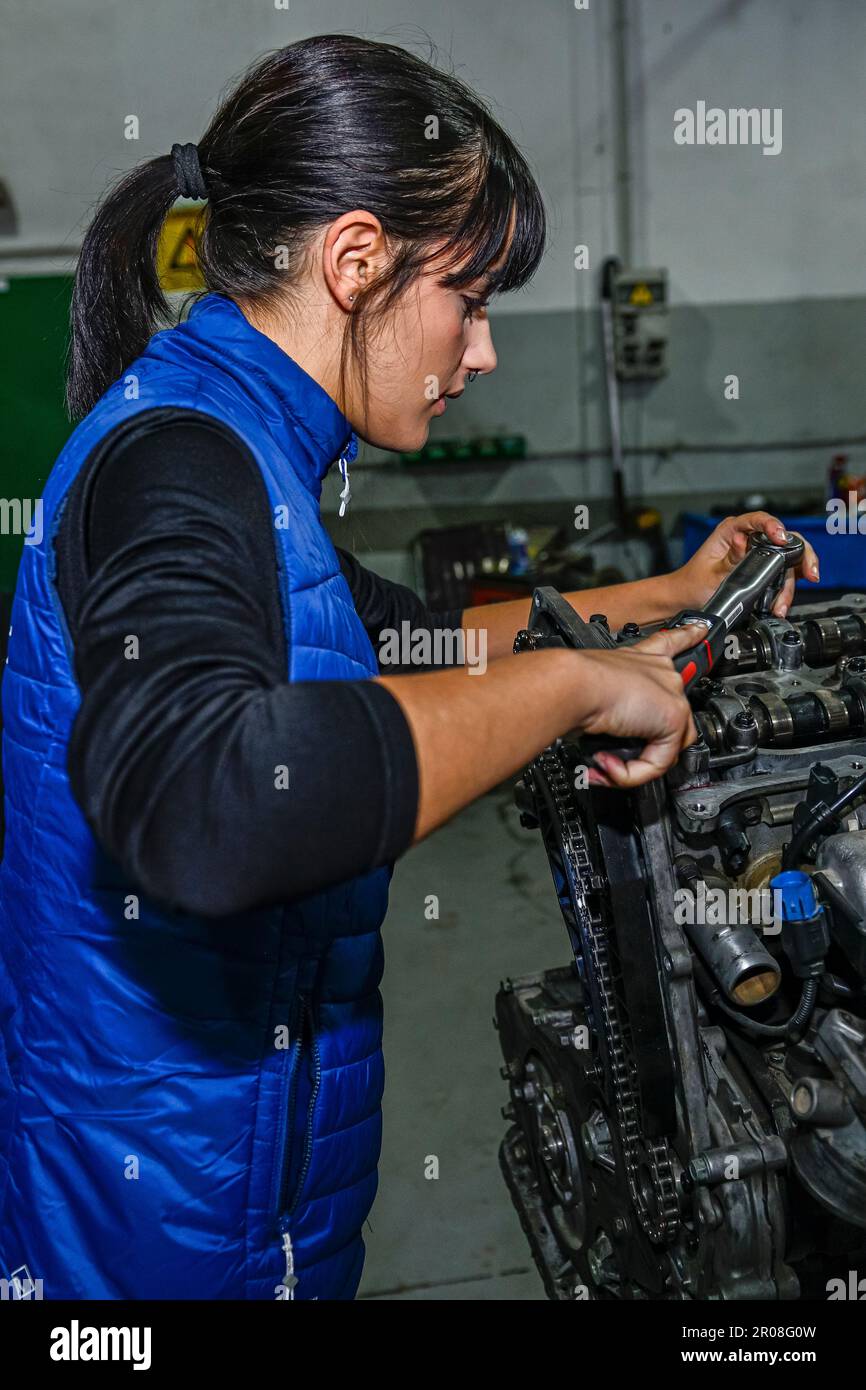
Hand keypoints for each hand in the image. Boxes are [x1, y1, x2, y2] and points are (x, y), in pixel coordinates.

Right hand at [573, 627, 698, 788]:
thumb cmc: (571, 683)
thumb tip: (602, 741)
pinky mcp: (673, 719)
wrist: (573, 686)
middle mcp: (658, 673)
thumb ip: (605, 711)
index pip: (669, 644)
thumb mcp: (590, 692)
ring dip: (631, 766)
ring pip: (666, 747)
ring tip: (604, 764)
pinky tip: (608, 765)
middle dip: (655, 743)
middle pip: (675, 712)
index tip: (701, 628)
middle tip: (620, 756)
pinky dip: (629, 772)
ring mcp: (669, 695)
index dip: (686, 636)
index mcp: (639, 659)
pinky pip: (657, 762)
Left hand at [673, 511, 819, 618]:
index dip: (774, 526)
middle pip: (784, 540)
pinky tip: (781, 602)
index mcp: (732, 530)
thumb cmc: (693, 583)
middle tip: (810, 573)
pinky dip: (784, 589)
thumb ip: (729, 559)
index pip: (759, 520)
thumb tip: (743, 541)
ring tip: (782, 603)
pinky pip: (781, 574)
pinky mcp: (762, 568)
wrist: (687, 598)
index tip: (782, 538)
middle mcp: (748, 538)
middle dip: (801, 556)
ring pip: (787, 561)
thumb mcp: (710, 573)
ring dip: (790, 583)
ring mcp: (758, 553)